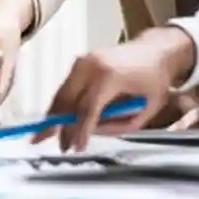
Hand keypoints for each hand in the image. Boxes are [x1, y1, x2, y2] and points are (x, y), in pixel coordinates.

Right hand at [34, 26, 196, 150]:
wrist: (154, 50)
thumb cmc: (155, 81)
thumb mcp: (147, 109)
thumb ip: (120, 124)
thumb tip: (92, 133)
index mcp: (110, 75)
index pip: (88, 108)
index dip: (80, 130)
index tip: (77, 148)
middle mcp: (91, 65)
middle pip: (67, 100)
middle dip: (59, 126)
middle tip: (58, 146)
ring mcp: (83, 61)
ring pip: (62, 93)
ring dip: (54, 117)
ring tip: (44, 137)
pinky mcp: (80, 62)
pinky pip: (66, 87)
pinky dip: (60, 105)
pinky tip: (54, 121)